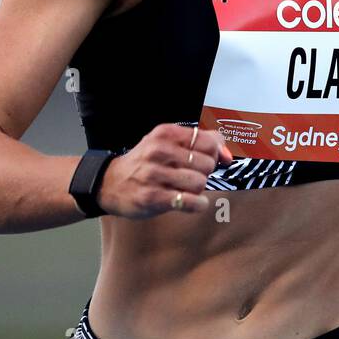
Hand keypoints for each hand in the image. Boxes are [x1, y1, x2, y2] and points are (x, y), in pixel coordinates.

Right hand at [96, 124, 233, 218]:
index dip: (215, 153)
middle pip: (206, 164)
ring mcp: (154, 174)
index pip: (208, 141)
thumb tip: (227, 156)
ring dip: (198, 189)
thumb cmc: (146, 162)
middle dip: (204, 173)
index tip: (210, 160)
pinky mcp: (152, 197)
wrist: (110, 183)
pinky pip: (190, 202)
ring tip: (185, 188)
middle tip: (191, 175)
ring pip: (199, 183)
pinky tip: (190, 202)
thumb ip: (201, 143)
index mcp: (165, 133)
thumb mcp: (167, 143)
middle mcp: (158, 151)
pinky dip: (197, 204)